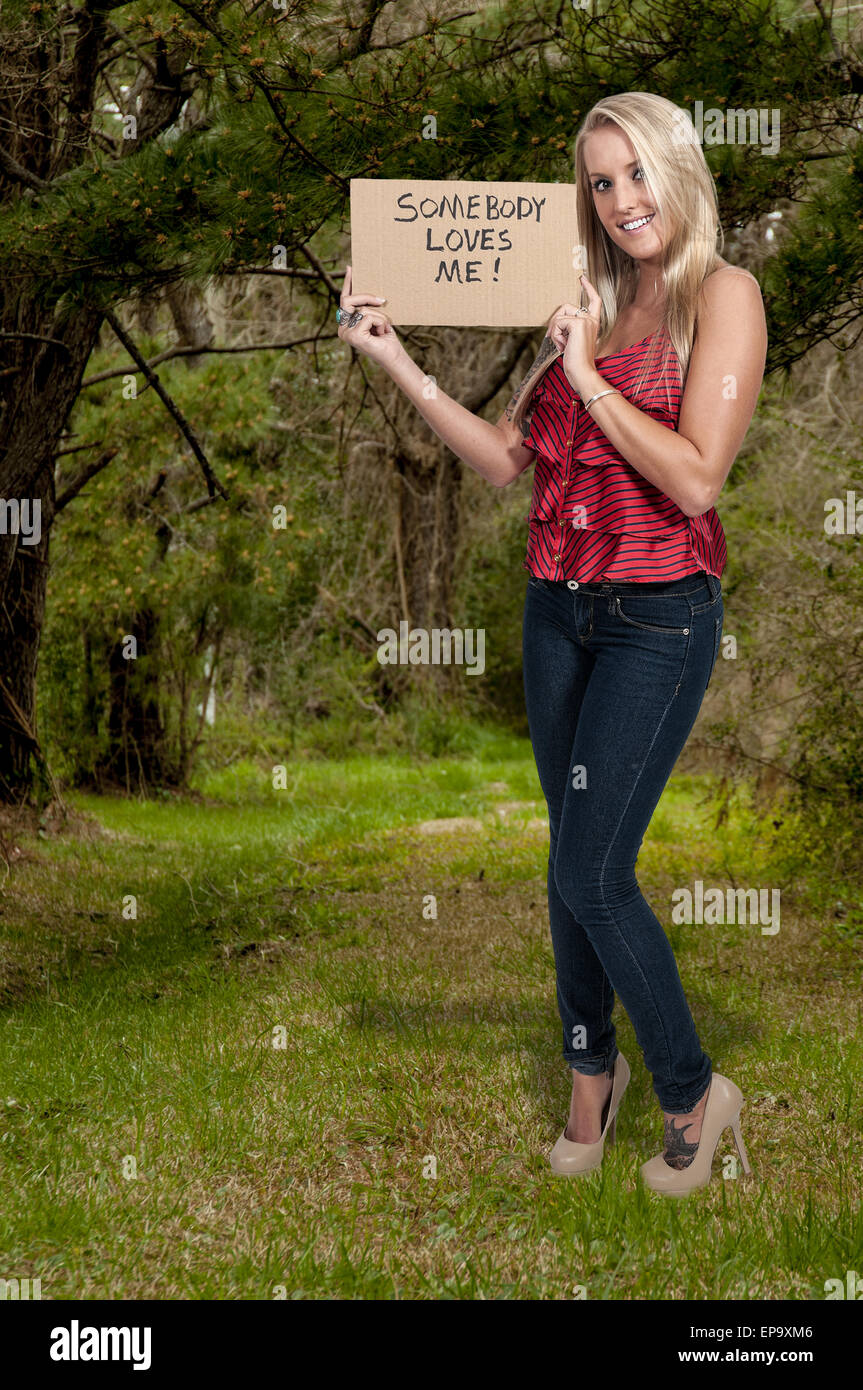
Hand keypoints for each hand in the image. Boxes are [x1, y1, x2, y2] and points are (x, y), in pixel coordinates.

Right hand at [337, 265, 403, 368]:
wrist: (394, 356)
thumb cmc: (386, 337)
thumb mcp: (375, 317)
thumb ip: (366, 306)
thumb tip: (364, 284)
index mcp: (345, 324)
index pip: (345, 300)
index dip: (348, 284)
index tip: (351, 268)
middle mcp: (342, 329)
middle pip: (348, 300)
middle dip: (366, 297)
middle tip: (383, 300)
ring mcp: (346, 333)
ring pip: (362, 309)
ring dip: (379, 316)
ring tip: (383, 329)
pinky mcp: (354, 336)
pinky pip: (368, 317)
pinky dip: (380, 322)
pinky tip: (382, 333)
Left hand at [547, 275, 601, 392]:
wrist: (582, 372)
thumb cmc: (576, 362)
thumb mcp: (572, 342)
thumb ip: (569, 329)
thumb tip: (555, 322)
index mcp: (593, 323)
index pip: (594, 301)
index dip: (588, 288)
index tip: (582, 278)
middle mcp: (591, 319)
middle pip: (566, 307)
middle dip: (555, 322)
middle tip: (555, 339)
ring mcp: (586, 320)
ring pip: (560, 315)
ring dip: (555, 331)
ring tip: (562, 345)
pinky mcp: (578, 324)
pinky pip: (558, 323)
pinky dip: (556, 335)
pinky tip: (563, 346)